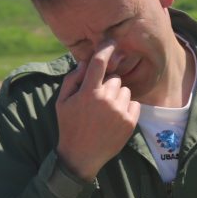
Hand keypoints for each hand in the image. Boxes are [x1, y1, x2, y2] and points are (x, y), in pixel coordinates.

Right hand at [55, 45, 139, 180]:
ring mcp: (119, 111)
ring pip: (125, 90)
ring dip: (118, 96)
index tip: (111, 42)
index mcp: (88, 93)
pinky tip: (114, 118)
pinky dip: (127, 107)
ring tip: (105, 111)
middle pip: (114, 78)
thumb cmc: (69, 126)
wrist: (81, 156)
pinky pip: (134, 103)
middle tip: (97, 100)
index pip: (99, 62)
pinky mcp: (130, 122)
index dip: (106, 48)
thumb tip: (85, 62)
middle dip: (108, 84)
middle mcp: (105, 100)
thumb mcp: (62, 102)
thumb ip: (72, 79)